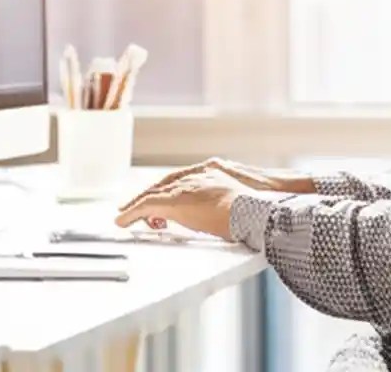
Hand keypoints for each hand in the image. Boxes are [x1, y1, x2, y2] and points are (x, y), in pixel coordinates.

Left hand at [118, 157, 313, 213]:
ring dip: (137, 205)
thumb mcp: (248, 198)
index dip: (167, 189)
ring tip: (124, 216)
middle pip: (165, 183)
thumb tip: (237, 218)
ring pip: (154, 193)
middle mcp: (200, 172)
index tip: (156, 199)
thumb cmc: (268, 202)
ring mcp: (190, 184)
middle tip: (130, 207)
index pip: (183, 178)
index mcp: (215, 170)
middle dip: (147, 196)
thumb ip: (235, 201)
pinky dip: (133, 212)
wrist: (267, 202)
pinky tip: (123, 220)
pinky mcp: (179, 200)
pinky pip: (149, 205)